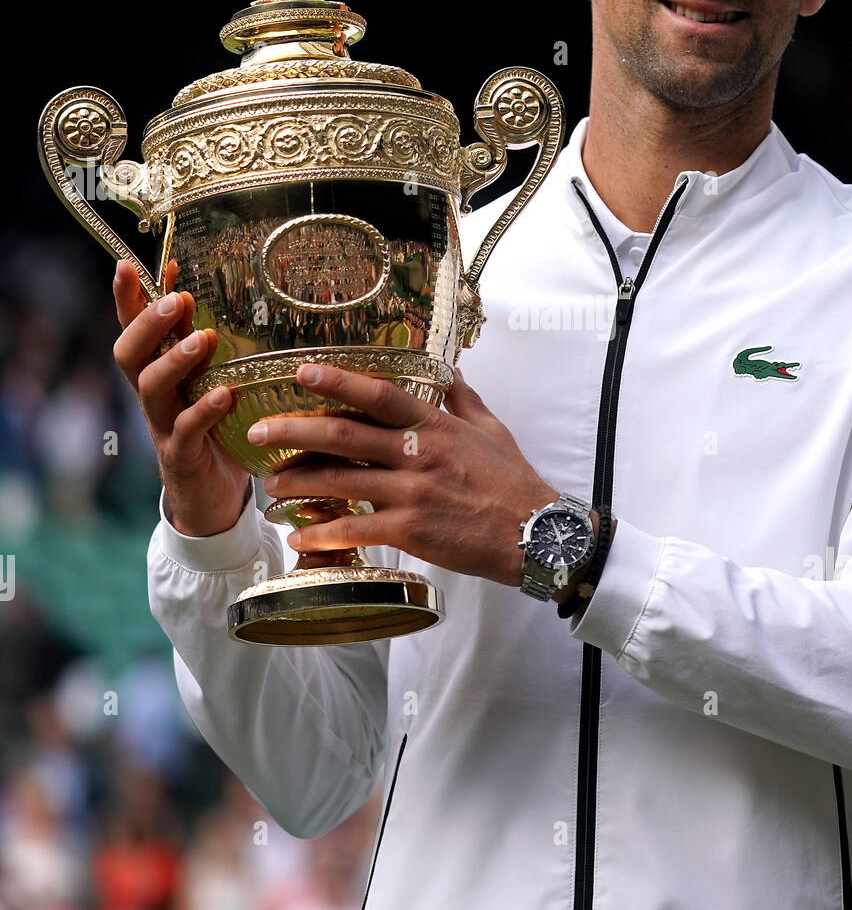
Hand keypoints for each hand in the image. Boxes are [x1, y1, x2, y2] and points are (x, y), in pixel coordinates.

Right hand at [112, 259, 248, 536]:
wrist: (211, 502)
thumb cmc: (214, 432)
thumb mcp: (208, 381)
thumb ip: (203, 346)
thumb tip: (204, 294)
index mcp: (157, 373)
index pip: (132, 329)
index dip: (126, 299)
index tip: (127, 264)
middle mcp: (153, 397)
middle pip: (129, 354)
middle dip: (148, 322)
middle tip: (177, 297)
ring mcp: (162, 427)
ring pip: (151, 389)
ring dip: (175, 360)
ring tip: (204, 338)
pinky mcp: (182, 457)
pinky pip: (185, 431)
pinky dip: (203, 411)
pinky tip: (224, 395)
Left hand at [252, 364, 556, 586]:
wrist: (534, 534)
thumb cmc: (513, 482)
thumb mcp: (491, 429)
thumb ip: (462, 399)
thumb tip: (446, 372)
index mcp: (435, 426)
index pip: (379, 395)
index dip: (338, 382)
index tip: (302, 372)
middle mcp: (418, 455)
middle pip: (344, 437)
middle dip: (294, 432)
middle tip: (259, 431)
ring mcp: (413, 494)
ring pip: (341, 483)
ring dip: (299, 483)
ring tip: (270, 484)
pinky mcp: (411, 531)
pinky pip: (356, 530)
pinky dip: (323, 534)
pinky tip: (300, 537)